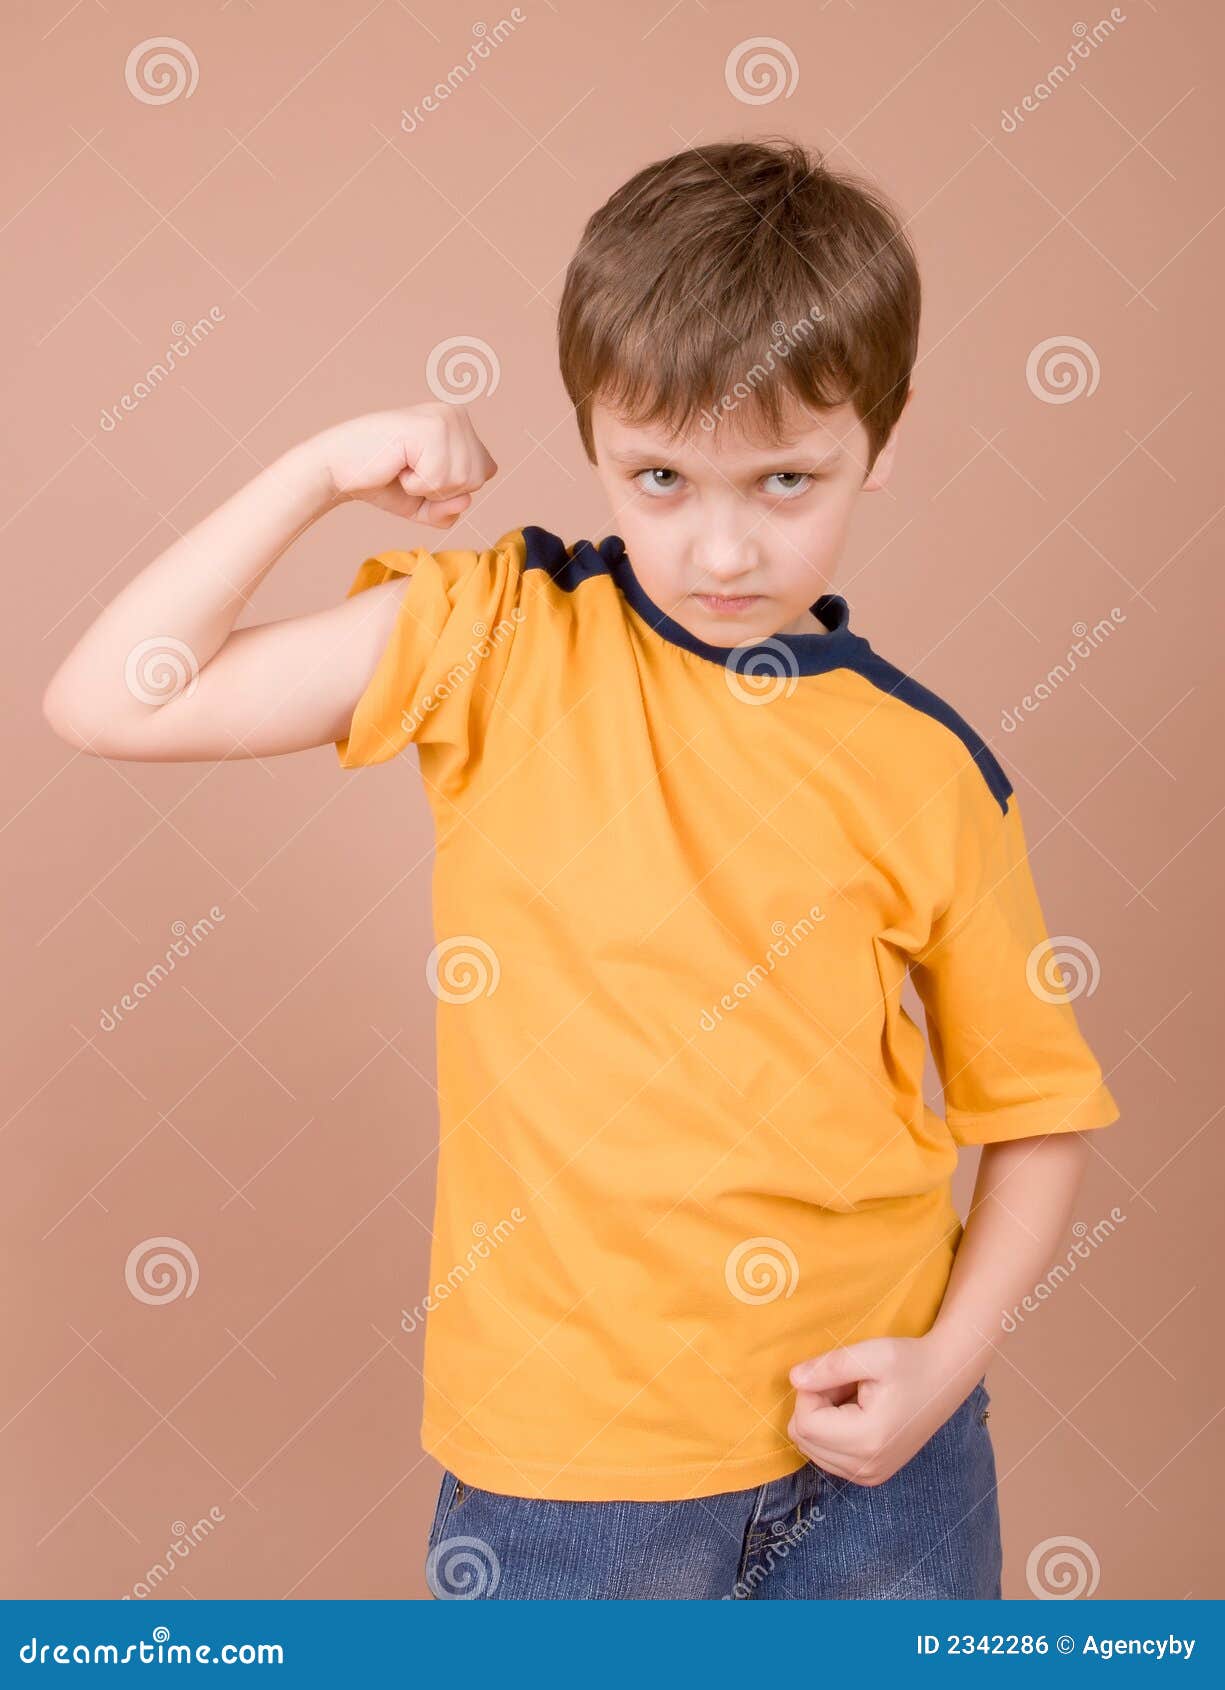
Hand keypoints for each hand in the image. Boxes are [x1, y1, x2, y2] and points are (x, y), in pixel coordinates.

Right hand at [309, 404, 497, 526]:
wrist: (340, 470)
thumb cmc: (382, 482)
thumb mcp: (426, 506)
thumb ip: (452, 509)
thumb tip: (466, 500)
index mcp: (460, 426)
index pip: (485, 473)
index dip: (452, 490)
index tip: (420, 474)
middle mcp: (456, 415)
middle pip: (477, 479)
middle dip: (441, 491)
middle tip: (409, 473)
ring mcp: (443, 418)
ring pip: (462, 480)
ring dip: (427, 488)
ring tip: (403, 468)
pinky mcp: (429, 428)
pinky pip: (440, 478)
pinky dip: (415, 484)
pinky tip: (397, 464)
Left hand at [786, 1336, 983, 1485]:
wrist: (946, 1379)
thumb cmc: (911, 1362)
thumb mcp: (871, 1354)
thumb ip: (829, 1367)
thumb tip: (794, 1379)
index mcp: (868, 1441)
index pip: (805, 1423)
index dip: (809, 1391)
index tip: (833, 1374)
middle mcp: (866, 1468)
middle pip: (804, 1439)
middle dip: (813, 1406)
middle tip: (844, 1384)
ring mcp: (868, 1476)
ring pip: (811, 1449)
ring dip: (821, 1418)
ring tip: (851, 1397)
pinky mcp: (870, 1475)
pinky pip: (826, 1456)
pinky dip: (830, 1432)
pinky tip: (854, 1412)